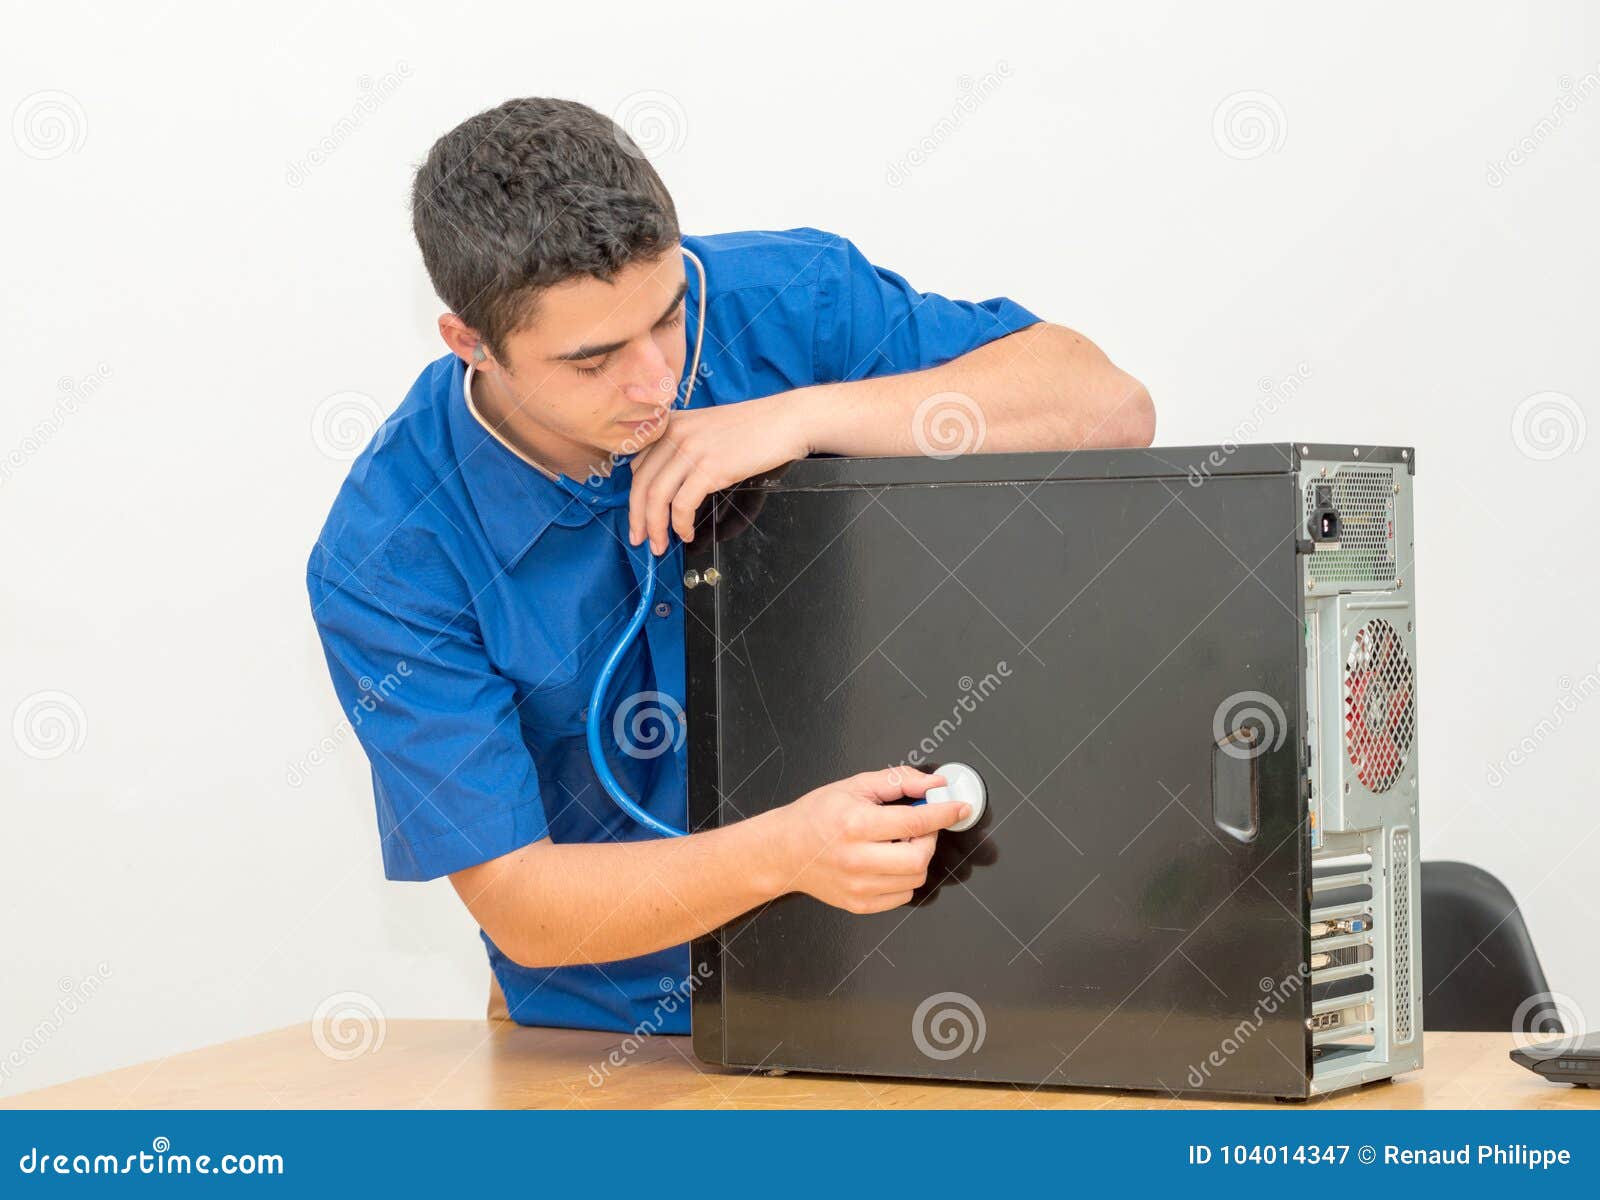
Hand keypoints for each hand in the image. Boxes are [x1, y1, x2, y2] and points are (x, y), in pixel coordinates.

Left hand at [627, 393, 814, 553]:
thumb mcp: (706, 429)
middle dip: (637, 518)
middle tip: (640, 540)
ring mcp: (690, 450)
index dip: (634, 497)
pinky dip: (680, 525)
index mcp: (671, 424)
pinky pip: (682, 505)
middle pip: (641, 484)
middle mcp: (675, 434)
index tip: (638, 518)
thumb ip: (683, 447)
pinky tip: (687, 533)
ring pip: (656, 497)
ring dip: (655, 528)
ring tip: (661, 545)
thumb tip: (668, 483)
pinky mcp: (709, 468)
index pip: (637, 465)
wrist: (784, 421)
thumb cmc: (752, 428)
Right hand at [767, 768, 969, 914]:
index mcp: (856, 824)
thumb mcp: (855, 786)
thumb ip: (899, 781)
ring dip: (918, 859)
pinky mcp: (859, 904)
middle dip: (929, 839)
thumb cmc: (816, 815)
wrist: (784, 851)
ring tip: (897, 844)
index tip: (958, 808)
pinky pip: (902, 896)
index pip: (915, 822)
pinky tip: (888, 863)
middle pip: (919, 858)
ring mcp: (858, 886)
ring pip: (915, 879)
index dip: (943, 813)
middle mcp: (857, 859)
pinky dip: (905, 879)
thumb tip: (934, 784)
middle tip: (919, 827)